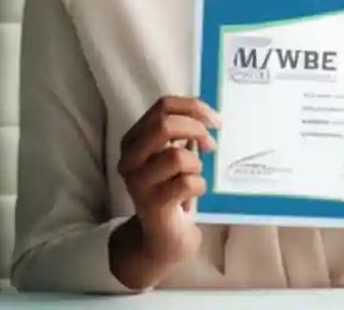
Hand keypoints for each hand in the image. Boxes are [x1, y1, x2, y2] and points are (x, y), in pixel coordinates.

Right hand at [115, 96, 219, 271]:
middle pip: (164, 125)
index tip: (214, 119)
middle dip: (196, 130)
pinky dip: (199, 186)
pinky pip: (187, 183)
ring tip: (193, 176)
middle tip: (210, 144)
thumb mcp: (172, 155)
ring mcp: (138, 182)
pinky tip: (192, 194)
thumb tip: (206, 114)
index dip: (193, 107)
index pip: (163, 106)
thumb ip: (181, 133)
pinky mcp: (151, 203)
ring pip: (177, 156)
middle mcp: (129, 158)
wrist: (161, 237)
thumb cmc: (170, 190)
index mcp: (134, 139)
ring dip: (196, 165)